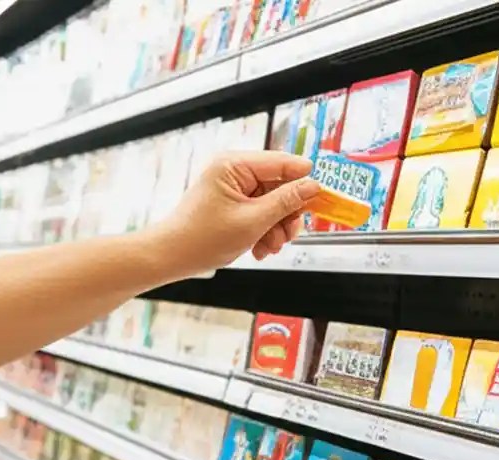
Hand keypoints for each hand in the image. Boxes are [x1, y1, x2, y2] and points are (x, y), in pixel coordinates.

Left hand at [151, 151, 319, 277]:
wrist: (172, 257)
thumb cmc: (203, 238)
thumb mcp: (253, 221)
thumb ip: (286, 202)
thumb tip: (313, 187)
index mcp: (234, 165)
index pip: (282, 163)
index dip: (305, 179)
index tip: (326, 196)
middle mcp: (234, 171)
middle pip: (280, 185)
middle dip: (287, 214)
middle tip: (288, 235)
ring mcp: (233, 188)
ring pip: (273, 203)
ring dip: (277, 228)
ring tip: (268, 247)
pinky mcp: (232, 204)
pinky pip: (261, 213)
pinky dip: (265, 231)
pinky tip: (259, 249)